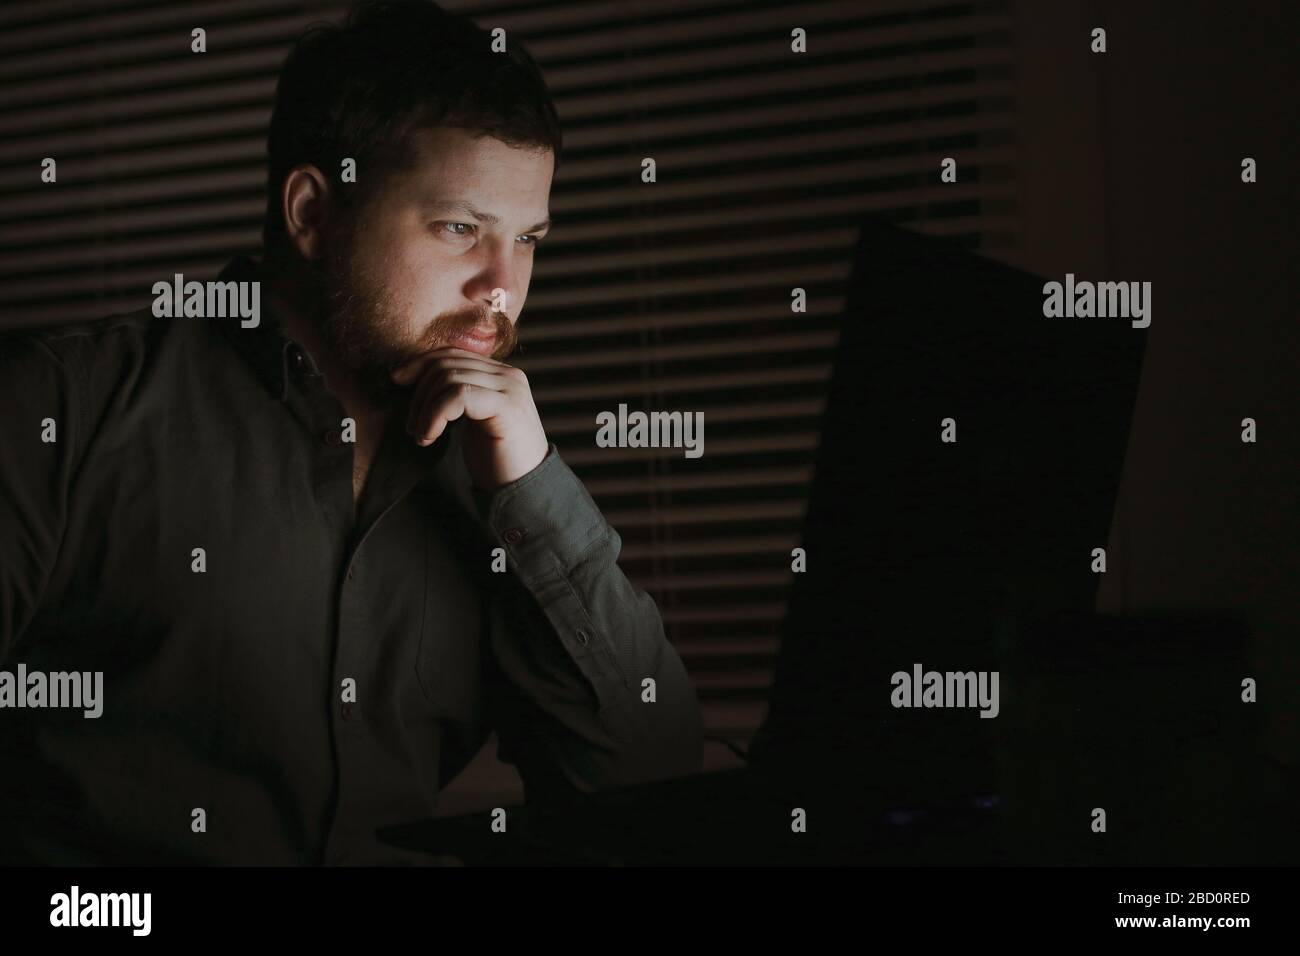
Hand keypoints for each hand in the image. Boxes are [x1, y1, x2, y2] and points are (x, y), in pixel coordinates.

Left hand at [391, 347, 548, 491]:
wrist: (525, 492)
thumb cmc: (497, 462)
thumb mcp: (474, 421)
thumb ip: (458, 397)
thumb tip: (416, 378)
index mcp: (501, 375)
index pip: (453, 353)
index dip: (420, 364)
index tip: (397, 382)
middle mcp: (509, 375)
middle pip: (447, 363)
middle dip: (419, 392)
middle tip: (412, 427)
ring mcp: (510, 388)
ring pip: (449, 378)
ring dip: (425, 408)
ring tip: (422, 436)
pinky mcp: (506, 406)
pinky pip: (458, 395)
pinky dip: (436, 415)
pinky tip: (431, 437)